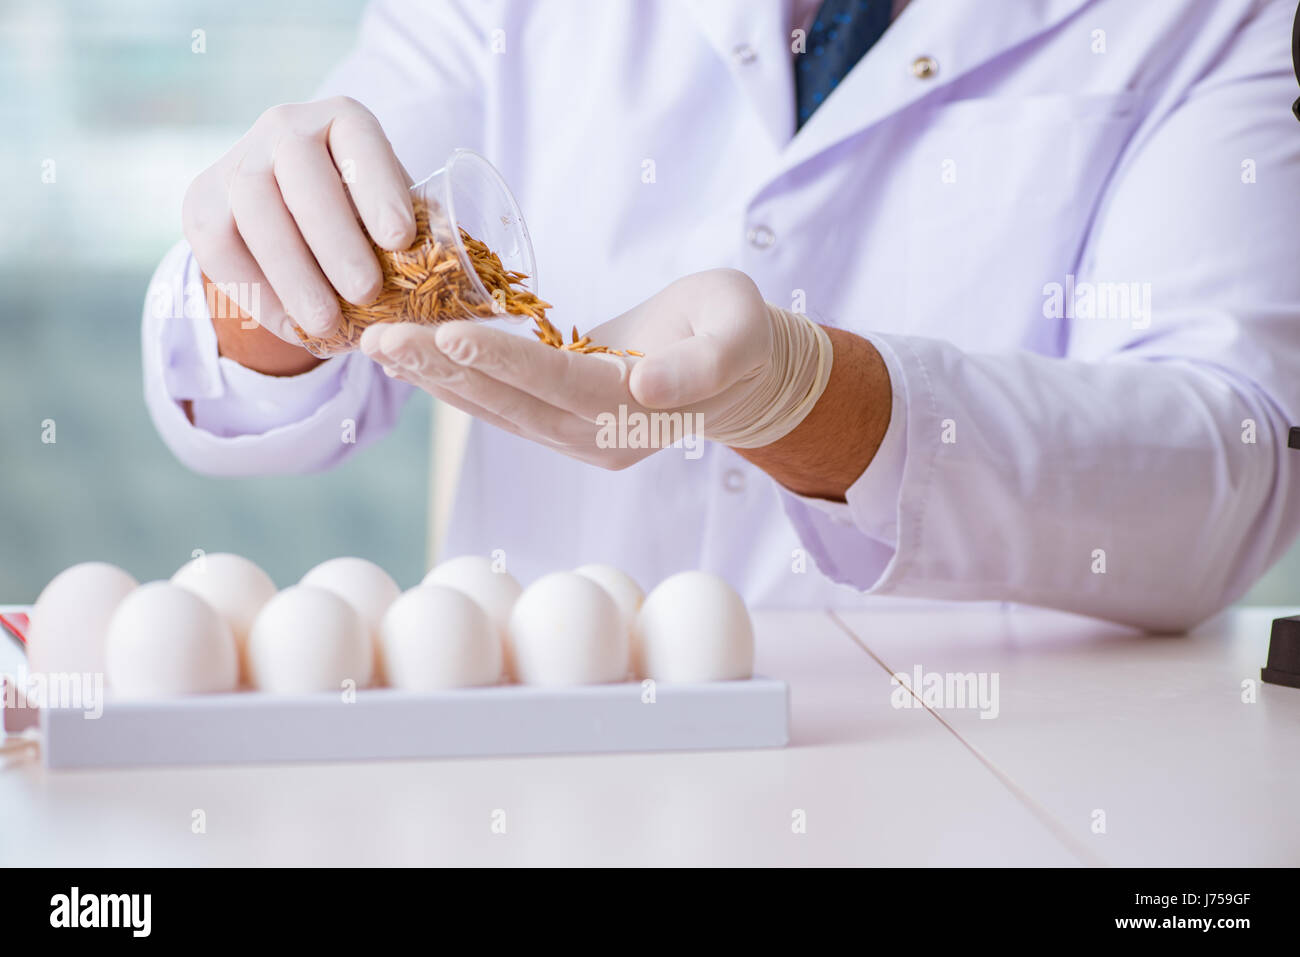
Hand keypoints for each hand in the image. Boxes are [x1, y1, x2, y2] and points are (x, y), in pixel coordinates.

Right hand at [182, 96, 414, 357]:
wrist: (293, 222)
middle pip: (301, 174)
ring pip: (255, 208)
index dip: (378, 188)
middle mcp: (285, 127)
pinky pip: (221, 248)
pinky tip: (291, 327)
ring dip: (293, 272)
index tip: (400, 240)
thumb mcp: (394, 213)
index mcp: (344, 120)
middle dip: (335, 239)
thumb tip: (460, 289)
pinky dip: (258, 293)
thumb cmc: (365, 220)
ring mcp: (238, 161)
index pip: (359, 139)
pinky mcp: (202, 204)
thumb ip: (417, 235)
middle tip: (365, 294)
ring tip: (326, 323)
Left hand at [359, 269, 832, 468]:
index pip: (558, 384)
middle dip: (442, 369)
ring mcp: (574, 437)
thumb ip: (700, 363)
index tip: (448, 333)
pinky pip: (499, 403)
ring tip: (377, 344)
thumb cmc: (743, 336)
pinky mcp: (560, 422)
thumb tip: (648, 387)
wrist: (743, 374)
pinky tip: (413, 357)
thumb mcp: (739, 333)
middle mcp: (595, 437)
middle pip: (509, 402)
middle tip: (379, 337)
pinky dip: (453, 380)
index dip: (504, 361)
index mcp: (634, 413)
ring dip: (434, 378)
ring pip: (493, 408)